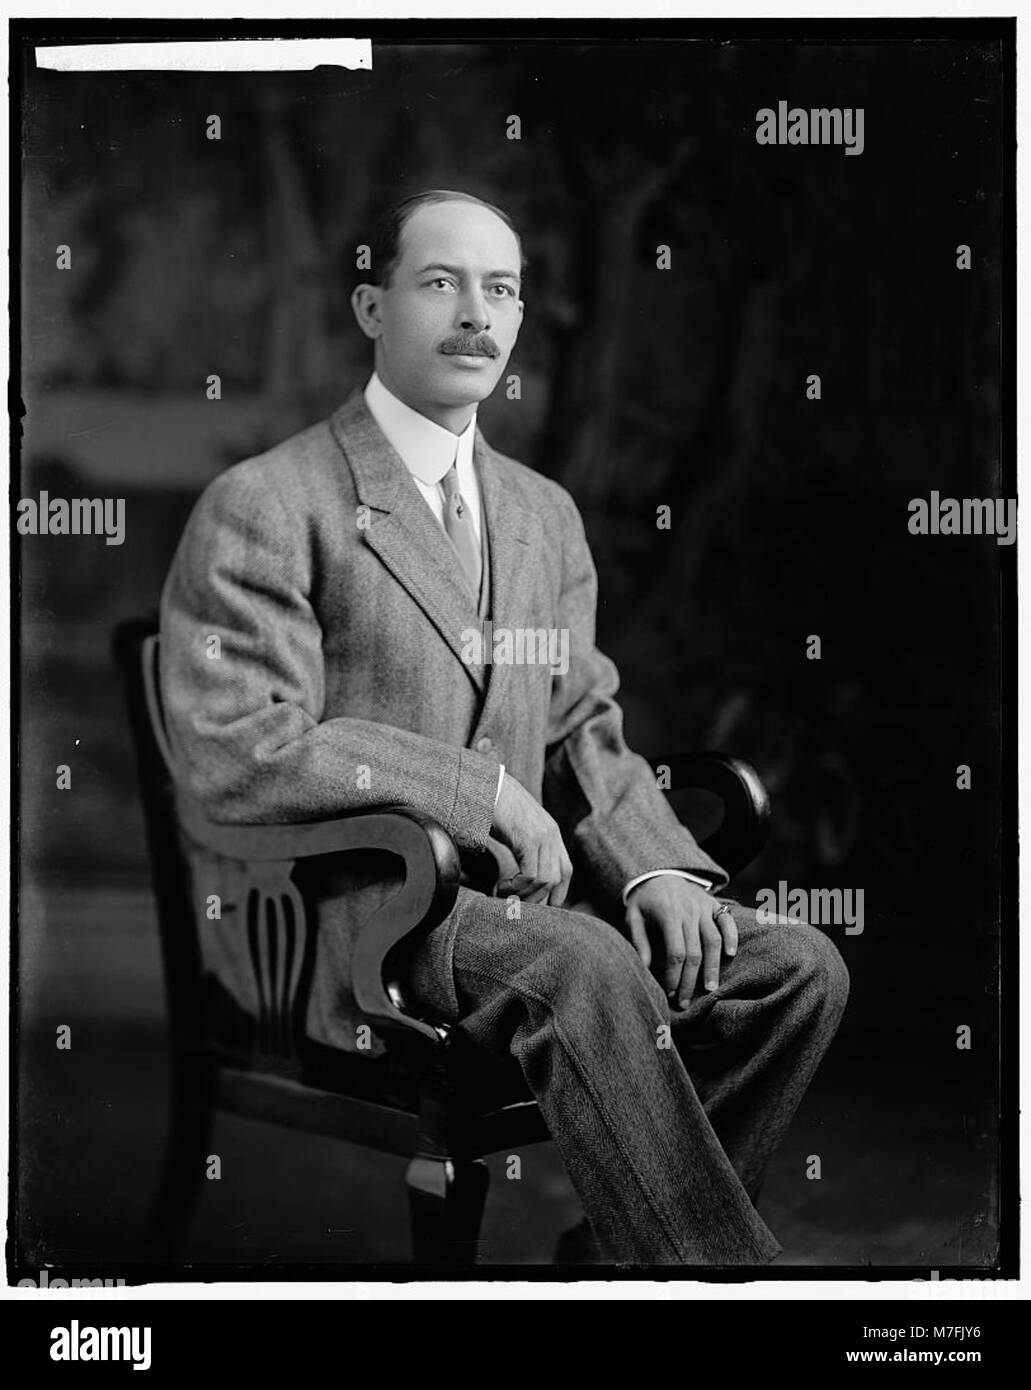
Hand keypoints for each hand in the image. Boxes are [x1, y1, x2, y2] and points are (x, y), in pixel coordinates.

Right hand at [490, 773, 572, 906]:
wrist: (484, 785)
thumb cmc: (493, 807)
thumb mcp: (515, 829)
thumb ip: (524, 848)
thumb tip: (522, 877)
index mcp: (551, 833)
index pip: (566, 871)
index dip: (556, 893)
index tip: (536, 905)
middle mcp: (552, 834)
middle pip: (556, 880)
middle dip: (535, 899)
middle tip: (513, 905)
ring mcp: (543, 835)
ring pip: (544, 880)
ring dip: (522, 895)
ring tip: (502, 895)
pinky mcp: (529, 838)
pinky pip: (530, 874)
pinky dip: (515, 887)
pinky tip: (499, 887)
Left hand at [624, 876, 737, 1007]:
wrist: (659, 873)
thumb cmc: (645, 900)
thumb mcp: (633, 916)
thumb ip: (638, 941)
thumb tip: (644, 967)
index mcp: (668, 915)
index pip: (675, 953)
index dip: (674, 976)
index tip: (670, 992)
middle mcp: (689, 911)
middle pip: (694, 952)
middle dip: (691, 980)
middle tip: (687, 1002)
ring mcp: (703, 907)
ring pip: (713, 941)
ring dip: (713, 967)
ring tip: (710, 989)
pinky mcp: (714, 904)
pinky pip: (727, 921)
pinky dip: (731, 937)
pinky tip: (730, 955)